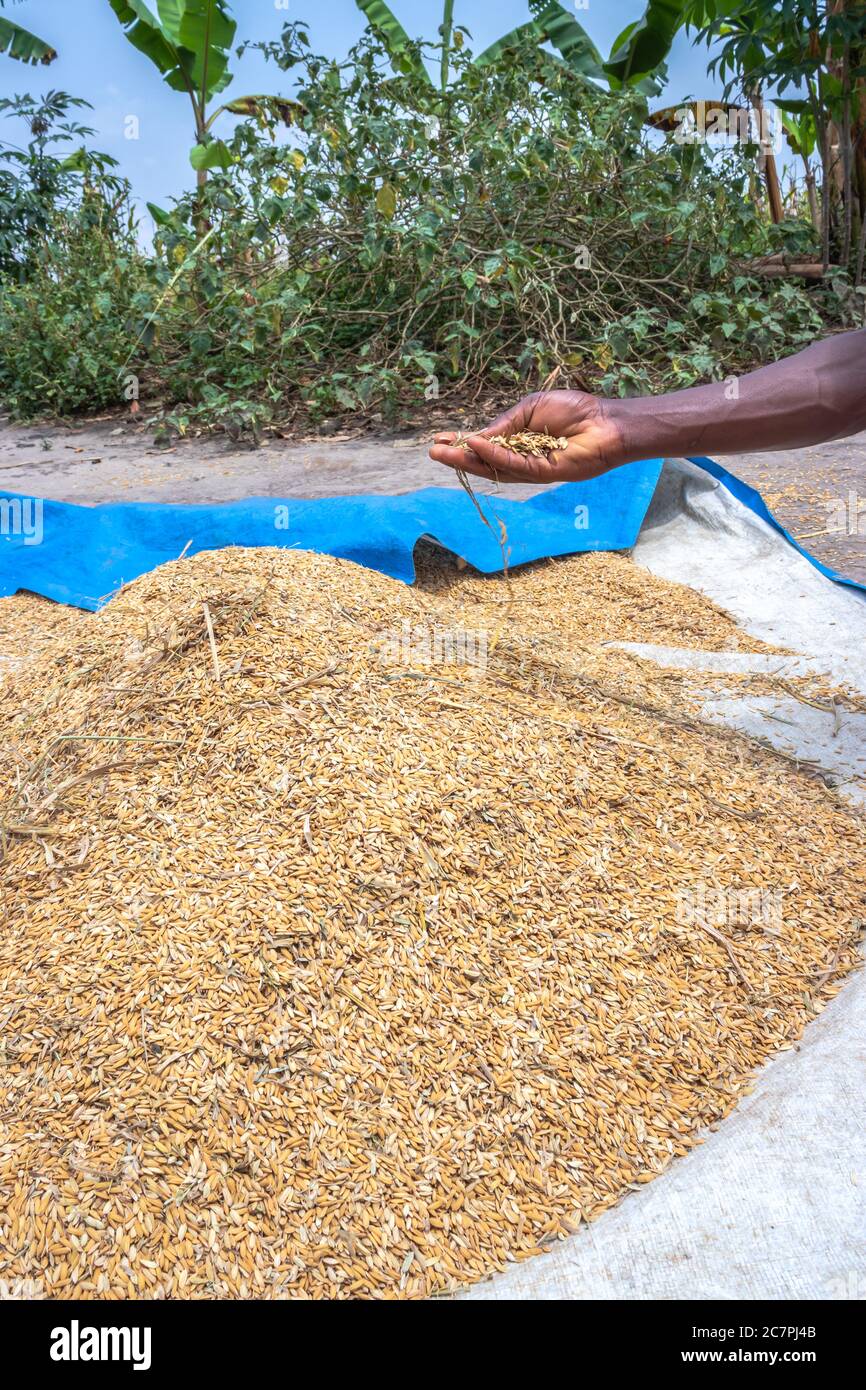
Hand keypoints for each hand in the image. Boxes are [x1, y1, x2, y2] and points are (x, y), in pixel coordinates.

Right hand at [429, 389, 625, 484]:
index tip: (439, 438)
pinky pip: (513, 466)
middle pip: (484, 460)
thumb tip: (478, 436)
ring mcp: (530, 468)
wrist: (605, 422)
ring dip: (467, 460)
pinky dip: (494, 456)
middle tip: (433, 450)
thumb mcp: (530, 408)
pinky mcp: (541, 474)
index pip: (485, 444)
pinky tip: (476, 446)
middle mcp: (521, 457)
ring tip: (442, 452)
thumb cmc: (574, 410)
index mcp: (519, 439)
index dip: (463, 441)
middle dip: (458, 455)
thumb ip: (505, 423)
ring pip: (493, 468)